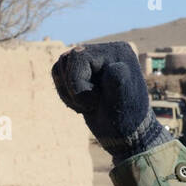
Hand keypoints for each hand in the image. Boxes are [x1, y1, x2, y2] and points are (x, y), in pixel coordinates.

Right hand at [51, 42, 167, 157]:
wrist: (126, 135)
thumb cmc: (125, 120)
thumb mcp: (123, 103)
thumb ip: (117, 82)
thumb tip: (112, 67)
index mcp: (118, 52)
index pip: (79, 57)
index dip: (78, 84)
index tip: (98, 103)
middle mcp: (106, 50)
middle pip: (66, 59)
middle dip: (71, 88)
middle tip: (90, 105)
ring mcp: (93, 59)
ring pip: (61, 65)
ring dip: (67, 91)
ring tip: (87, 105)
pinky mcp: (83, 70)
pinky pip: (59, 74)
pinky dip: (65, 93)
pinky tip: (81, 104)